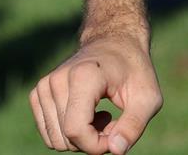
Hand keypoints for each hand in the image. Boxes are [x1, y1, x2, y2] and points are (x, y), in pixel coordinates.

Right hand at [32, 32, 161, 152]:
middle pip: (66, 137)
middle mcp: (58, 79)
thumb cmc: (135, 71)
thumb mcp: (148, 98)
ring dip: (82, 138)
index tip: (117, 135)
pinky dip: (69, 133)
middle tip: (113, 121)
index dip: (97, 145)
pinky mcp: (39, 92)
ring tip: (101, 117)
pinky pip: (49, 133)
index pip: (76, 130)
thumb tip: (116, 150)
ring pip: (56, 139)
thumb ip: (134, 125)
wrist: (116, 42)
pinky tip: (88, 114)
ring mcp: (45, 85)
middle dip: (92, 141)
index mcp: (84, 76)